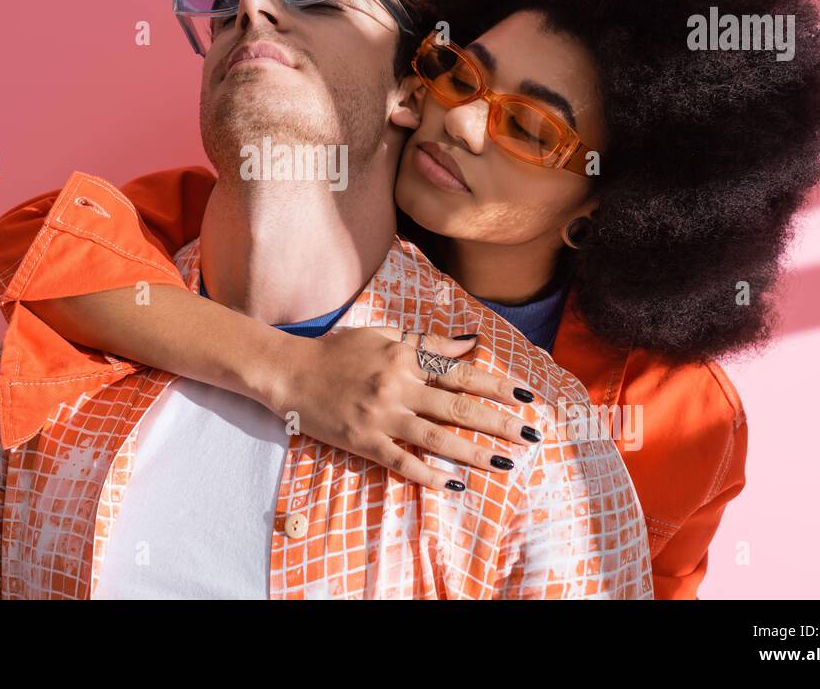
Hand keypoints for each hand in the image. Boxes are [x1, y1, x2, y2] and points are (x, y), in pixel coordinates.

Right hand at [262, 326, 540, 491]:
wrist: (289, 372)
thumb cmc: (336, 351)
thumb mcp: (382, 335)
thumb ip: (427, 341)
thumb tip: (470, 342)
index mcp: (404, 357)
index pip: (461, 373)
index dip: (498, 385)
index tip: (527, 397)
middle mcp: (397, 385)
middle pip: (458, 407)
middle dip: (499, 423)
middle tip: (530, 435)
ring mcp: (380, 416)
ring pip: (437, 438)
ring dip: (475, 453)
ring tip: (505, 464)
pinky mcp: (363, 441)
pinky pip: (401, 461)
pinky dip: (429, 475)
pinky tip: (453, 485)